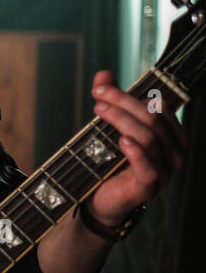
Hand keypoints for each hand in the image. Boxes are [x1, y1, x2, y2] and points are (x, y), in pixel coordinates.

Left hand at [88, 70, 188, 224]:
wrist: (102, 199)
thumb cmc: (112, 161)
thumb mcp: (112, 128)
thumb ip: (112, 102)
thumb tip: (103, 74)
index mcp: (173, 134)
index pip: (157, 106)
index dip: (129, 94)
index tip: (100, 88)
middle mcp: (176, 151)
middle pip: (152, 119)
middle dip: (123, 103)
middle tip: (97, 96)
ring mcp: (166, 171)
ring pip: (149, 138)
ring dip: (122, 121)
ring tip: (99, 111)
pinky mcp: (150, 187)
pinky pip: (148, 167)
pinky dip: (136, 152)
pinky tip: (122, 141)